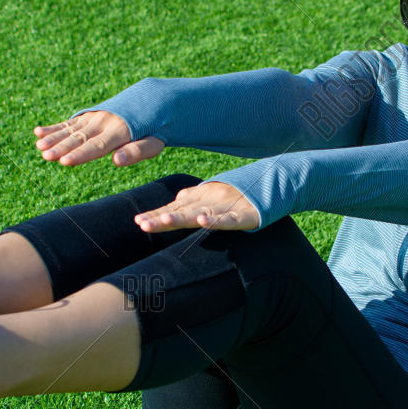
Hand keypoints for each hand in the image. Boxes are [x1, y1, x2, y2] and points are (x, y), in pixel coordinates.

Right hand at [33, 111, 165, 167]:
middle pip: (80, 138)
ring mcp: (96, 116)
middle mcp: (105, 122)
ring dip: (54, 138)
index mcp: (121, 130)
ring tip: (38, 146)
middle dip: (62, 148)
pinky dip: (54, 127)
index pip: (97, 146)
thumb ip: (137, 152)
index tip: (65, 161)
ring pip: (72, 129)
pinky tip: (38, 132)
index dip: (81, 155)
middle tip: (45, 156)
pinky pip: (70, 122)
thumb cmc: (158, 127)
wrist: (155, 97)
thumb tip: (117, 161)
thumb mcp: (156, 141)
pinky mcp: (91, 114)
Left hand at [134, 181, 258, 232]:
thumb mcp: (210, 196)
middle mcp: (209, 202)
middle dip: (162, 218)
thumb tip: (174, 201)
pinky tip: (202, 222)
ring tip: (164, 221)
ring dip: (182, 218)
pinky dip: (216, 221)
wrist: (268, 184)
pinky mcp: (244, 216)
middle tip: (143, 224)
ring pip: (200, 214)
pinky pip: (228, 219)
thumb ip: (191, 199)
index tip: (139, 222)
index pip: (174, 209)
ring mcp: (225, 208)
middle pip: (182, 212)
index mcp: (200, 200)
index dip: (157, 215)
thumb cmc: (235, 193)